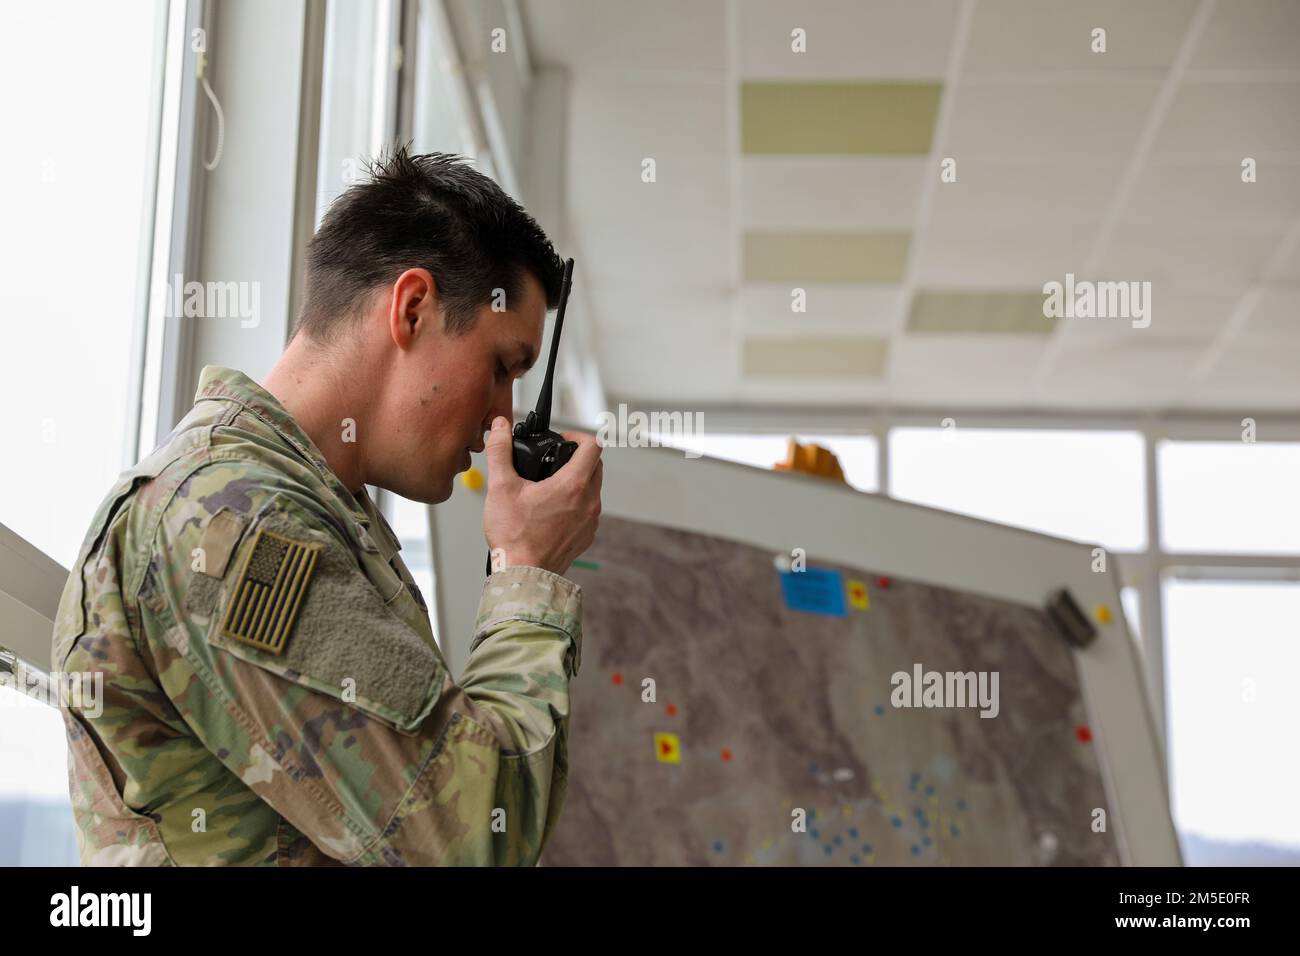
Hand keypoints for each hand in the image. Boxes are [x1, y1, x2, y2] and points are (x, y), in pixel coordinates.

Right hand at [482, 416, 601, 575]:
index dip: (578, 435)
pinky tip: (552, 510)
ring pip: (593, 489)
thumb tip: (500, 428)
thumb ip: (500, 452)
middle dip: (577, 457)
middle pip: (595, 466)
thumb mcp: (501, 487)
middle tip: (553, 461)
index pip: (593, 445)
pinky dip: (575, 504)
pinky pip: (588, 511)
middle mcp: (589, 502)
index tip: (562, 439)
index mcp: (574, 485)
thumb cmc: (514, 537)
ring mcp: (591, 521)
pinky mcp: (586, 536)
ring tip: (550, 486)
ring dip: (577, 481)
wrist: (523, 575)